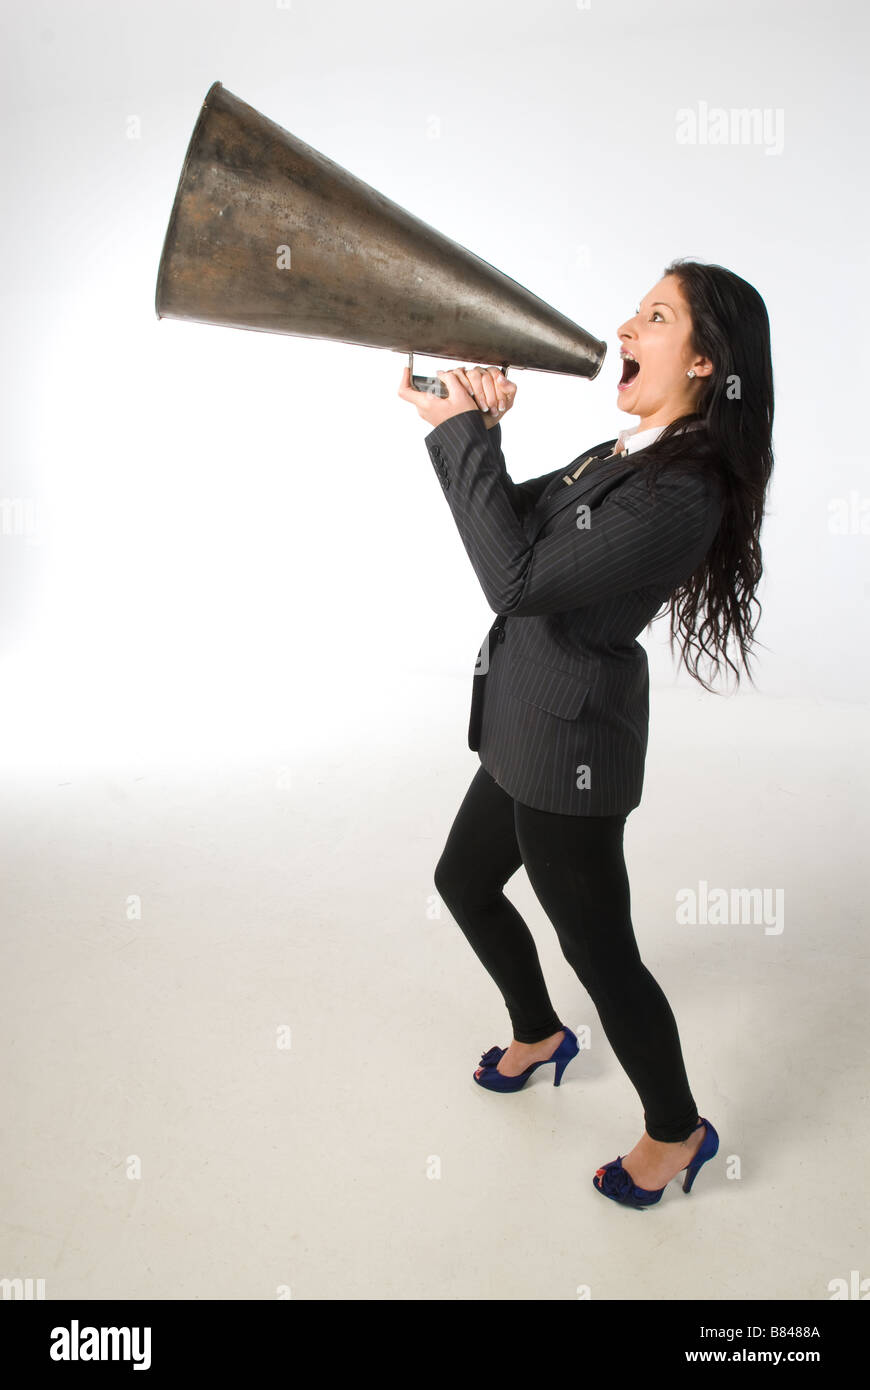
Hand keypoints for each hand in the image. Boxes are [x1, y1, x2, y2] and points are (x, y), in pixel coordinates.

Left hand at [397, 364, 516, 429]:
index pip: (404, 391)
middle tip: (444, 378)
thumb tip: (442, 373)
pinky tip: (453, 395)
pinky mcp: (434, 415)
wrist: (468, 438)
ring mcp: (428, 413)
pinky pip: (432, 400)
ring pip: (427, 394)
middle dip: (430, 381)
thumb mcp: (460, 394)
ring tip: (453, 388)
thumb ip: (450, 379)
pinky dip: (440, 394)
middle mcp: (424, 409)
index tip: (408, 369)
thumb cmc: (464, 421)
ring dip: (437, 387)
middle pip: (419, 389)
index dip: (404, 377)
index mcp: (426, 404)